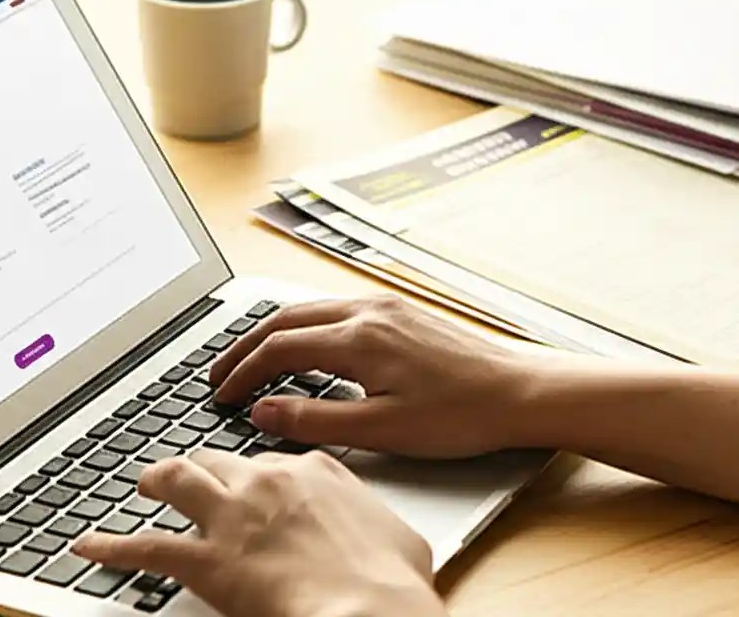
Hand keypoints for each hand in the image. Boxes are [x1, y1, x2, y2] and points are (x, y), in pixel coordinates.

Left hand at [72, 449, 444, 616]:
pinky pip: (144, 546)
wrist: (369, 608)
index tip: (255, 479)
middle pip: (220, 460)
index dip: (260, 471)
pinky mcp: (205, 558)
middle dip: (203, 465)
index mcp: (317, 471)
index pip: (275, 458)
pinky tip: (90, 546)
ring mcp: (233, 516)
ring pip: (177, 480)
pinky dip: (112, 546)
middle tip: (192, 474)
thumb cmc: (391, 582)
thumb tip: (378, 533)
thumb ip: (370, 520)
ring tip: (145, 483)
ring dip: (156, 480)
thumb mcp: (397, 535)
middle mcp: (268, 481)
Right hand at [208, 295, 532, 456]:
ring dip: (274, 335)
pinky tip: (305, 350)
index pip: (278, 349)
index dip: (242, 374)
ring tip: (251, 362)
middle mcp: (367, 312)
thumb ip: (315, 420)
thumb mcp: (382, 431)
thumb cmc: (460, 416)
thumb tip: (263, 412)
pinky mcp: (402, 312)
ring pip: (310, 310)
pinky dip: (305, 328)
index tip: (221, 396)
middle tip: (218, 376)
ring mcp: (386, 307)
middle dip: (245, 347)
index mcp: (358, 339)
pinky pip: (336, 311)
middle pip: (285, 320)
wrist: (520, 393)